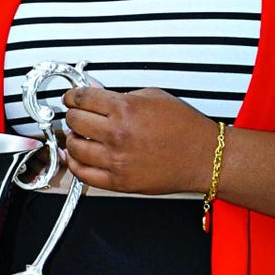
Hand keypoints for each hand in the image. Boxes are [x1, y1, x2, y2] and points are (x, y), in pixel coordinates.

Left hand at [60, 86, 215, 194]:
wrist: (204, 157)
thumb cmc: (186, 128)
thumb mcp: (154, 97)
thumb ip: (121, 95)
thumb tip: (96, 93)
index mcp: (126, 110)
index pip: (82, 99)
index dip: (72, 96)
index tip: (70, 98)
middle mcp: (118, 135)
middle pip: (74, 121)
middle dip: (72, 115)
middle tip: (76, 115)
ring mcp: (116, 160)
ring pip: (74, 148)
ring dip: (73, 139)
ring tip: (79, 136)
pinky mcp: (119, 181)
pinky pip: (84, 174)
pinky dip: (75, 164)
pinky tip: (77, 157)